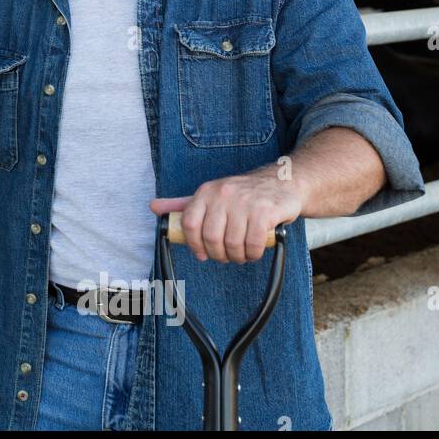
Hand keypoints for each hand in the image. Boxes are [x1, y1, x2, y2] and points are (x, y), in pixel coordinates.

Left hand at [149, 169, 301, 262]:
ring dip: (237, 256)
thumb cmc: (244, 194)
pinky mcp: (265, 211)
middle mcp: (223, 194)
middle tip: (226, 257)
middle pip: (211, 237)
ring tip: (241, 255)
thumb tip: (153, 207)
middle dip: (218, 254)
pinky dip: (253, 253)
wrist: (284, 182)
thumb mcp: (211, 195)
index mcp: (206, 191)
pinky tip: (254, 251)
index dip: (194, 245)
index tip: (202, 254)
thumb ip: (183, 204)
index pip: (189, 224)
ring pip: (232, 243)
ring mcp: (245, 201)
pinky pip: (253, 243)